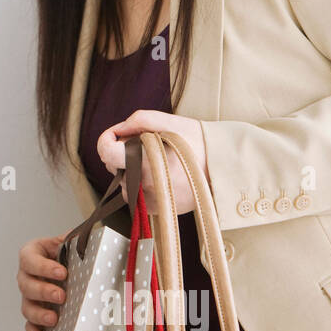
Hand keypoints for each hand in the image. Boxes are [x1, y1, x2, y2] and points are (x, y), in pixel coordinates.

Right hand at [17, 235, 67, 330]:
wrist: (67, 264)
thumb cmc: (65, 253)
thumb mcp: (67, 242)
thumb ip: (73, 239)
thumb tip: (85, 238)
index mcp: (31, 254)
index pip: (30, 260)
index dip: (44, 267)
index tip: (63, 272)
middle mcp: (26, 275)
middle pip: (26, 285)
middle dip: (44, 291)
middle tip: (61, 296)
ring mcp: (28, 296)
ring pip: (26, 306)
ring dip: (39, 314)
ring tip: (54, 319)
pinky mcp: (34, 312)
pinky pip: (29, 324)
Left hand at [95, 109, 210, 215]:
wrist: (225, 170)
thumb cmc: (199, 143)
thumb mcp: (170, 122)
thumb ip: (139, 120)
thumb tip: (117, 130)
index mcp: (145, 160)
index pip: (106, 153)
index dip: (106, 140)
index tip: (116, 135)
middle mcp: (144, 184)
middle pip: (114, 166)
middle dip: (123, 153)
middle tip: (147, 145)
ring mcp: (150, 200)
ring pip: (124, 182)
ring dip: (132, 170)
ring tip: (157, 161)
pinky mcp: (156, 210)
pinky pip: (136, 196)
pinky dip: (141, 184)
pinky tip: (161, 175)